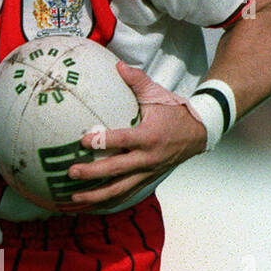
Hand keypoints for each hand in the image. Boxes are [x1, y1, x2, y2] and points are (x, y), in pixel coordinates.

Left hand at [65, 62, 207, 209]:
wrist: (199, 133)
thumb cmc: (174, 111)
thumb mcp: (158, 94)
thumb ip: (137, 80)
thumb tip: (117, 65)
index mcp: (149, 136)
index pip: (123, 141)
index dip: (103, 141)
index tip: (84, 141)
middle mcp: (148, 158)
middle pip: (116, 170)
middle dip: (92, 173)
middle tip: (71, 172)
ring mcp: (147, 172)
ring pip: (119, 189)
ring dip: (95, 196)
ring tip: (73, 199)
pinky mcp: (147, 180)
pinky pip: (125, 194)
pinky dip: (106, 201)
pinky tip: (88, 206)